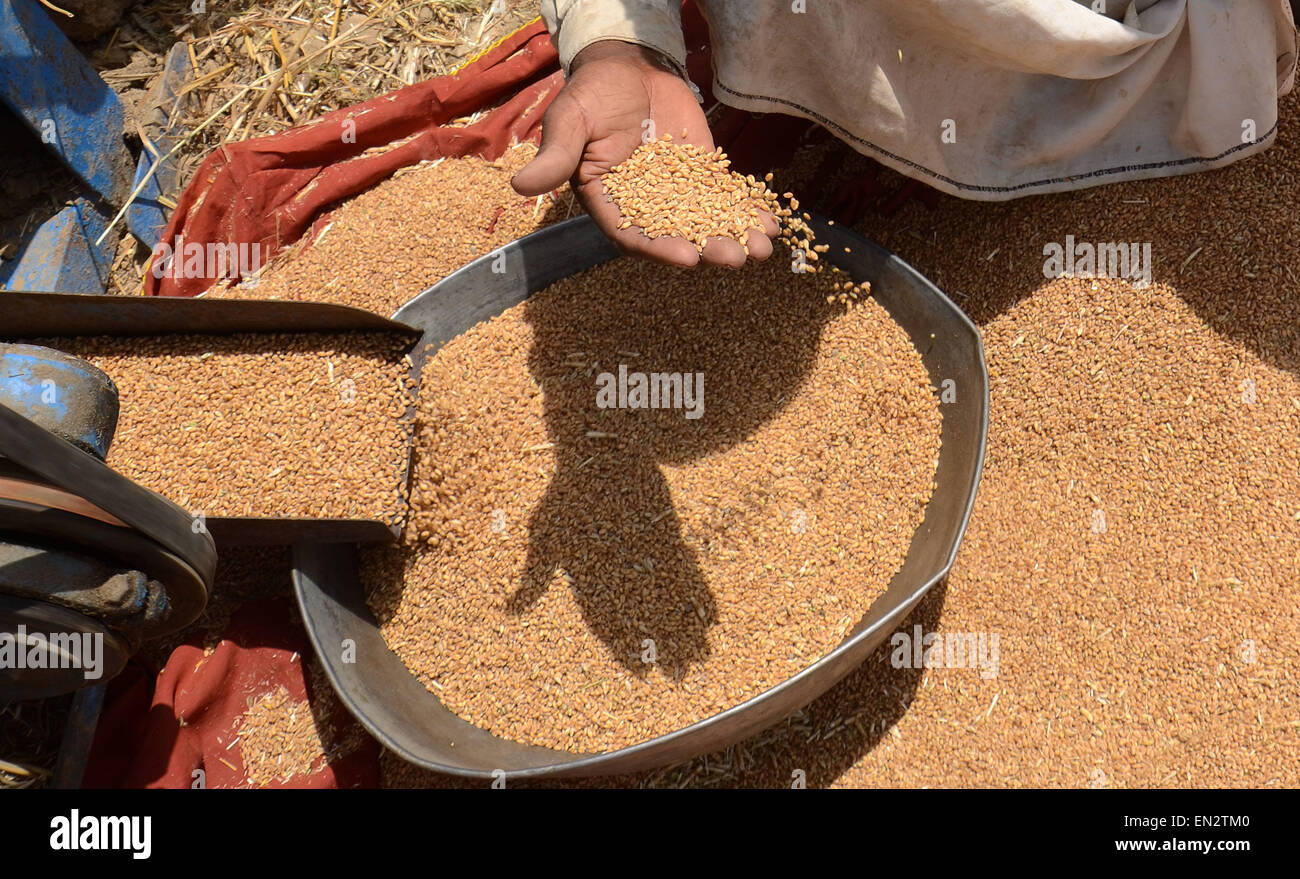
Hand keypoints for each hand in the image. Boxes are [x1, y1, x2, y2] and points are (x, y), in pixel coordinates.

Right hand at [511, 40, 777, 267]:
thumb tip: (519, 185)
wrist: (626, 65)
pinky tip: (773, 223)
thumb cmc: (591, 92)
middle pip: (678, 233)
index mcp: (608, 201)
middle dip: (709, 246)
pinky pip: (726, 197)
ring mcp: (677, 192)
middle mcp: (644, 205)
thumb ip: (555, 155)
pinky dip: (748, 210)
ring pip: (708, 220)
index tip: (689, 257)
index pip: (633, 233)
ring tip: (764, 247)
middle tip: (737, 257)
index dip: (660, 247)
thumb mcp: (570, 120)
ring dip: (736, 235)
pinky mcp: (702, 174)